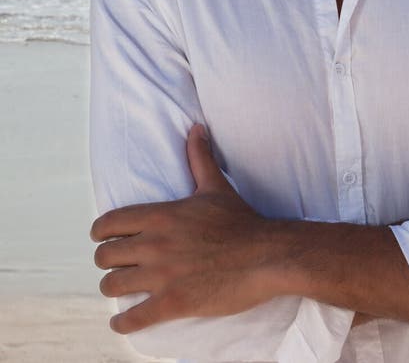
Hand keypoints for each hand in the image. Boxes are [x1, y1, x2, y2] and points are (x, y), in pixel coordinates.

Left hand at [91, 124, 278, 333]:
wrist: (266, 256)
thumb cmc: (241, 220)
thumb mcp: (216, 186)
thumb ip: (199, 157)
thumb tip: (196, 127)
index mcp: (162, 215)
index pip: (110, 222)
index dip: (99, 232)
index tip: (101, 238)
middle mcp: (156, 244)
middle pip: (105, 255)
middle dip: (106, 261)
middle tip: (115, 264)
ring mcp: (163, 275)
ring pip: (113, 285)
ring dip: (113, 289)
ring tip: (119, 289)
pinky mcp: (173, 303)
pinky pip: (133, 318)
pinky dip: (123, 323)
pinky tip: (121, 322)